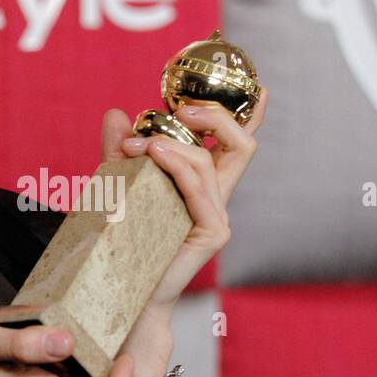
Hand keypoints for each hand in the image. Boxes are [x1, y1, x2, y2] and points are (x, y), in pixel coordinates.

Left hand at [102, 87, 267, 314]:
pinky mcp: (213, 234)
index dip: (250, 116)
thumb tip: (117, 113)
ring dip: (172, 143)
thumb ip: (120, 151)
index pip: (234, 145)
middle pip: (241, 145)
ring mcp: (218, 217)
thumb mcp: (119, 185)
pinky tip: (154, 154)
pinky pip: (198, 187)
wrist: (124, 288)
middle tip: (183, 108)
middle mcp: (217, 198)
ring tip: (139, 143)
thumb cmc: (124, 241)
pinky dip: (176, 164)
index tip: (259, 88)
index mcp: (204, 185)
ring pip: (207, 162)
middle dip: (217, 117)